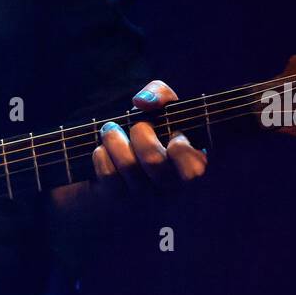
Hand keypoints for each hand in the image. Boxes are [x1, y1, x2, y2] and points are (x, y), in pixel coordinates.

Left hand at [91, 80, 207, 194]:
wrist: (115, 159)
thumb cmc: (146, 132)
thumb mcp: (159, 110)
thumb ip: (160, 94)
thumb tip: (142, 102)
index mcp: (189, 167)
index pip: (194, 171)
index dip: (182, 151)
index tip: (173, 138)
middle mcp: (168, 188)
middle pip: (154, 160)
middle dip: (140, 132)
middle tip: (135, 125)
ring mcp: (143, 198)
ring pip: (129, 166)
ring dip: (115, 139)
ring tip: (110, 130)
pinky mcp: (117, 201)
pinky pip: (108, 175)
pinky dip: (102, 155)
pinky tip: (102, 150)